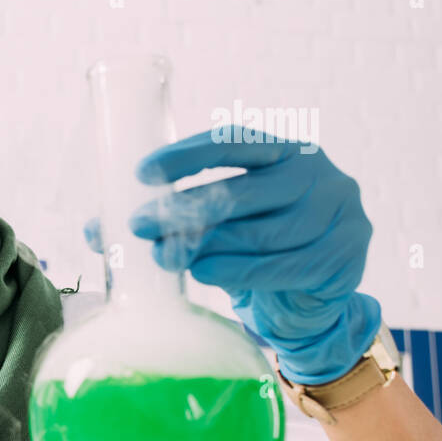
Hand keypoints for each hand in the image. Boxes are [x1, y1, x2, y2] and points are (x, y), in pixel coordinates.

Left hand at [84, 126, 381, 384]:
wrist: (310, 299)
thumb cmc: (254, 248)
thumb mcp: (219, 223)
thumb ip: (171, 216)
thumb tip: (96, 229)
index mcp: (286, 150)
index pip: (235, 142)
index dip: (188, 156)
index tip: (142, 174)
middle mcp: (317, 174)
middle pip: (244, 190)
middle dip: (185, 209)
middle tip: (139, 226)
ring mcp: (339, 215)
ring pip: (262, 231)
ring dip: (207, 245)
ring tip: (163, 257)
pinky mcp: (344, 259)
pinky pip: (284, 266)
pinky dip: (238, 270)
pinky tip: (203, 273)